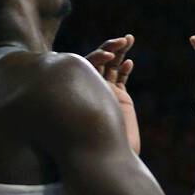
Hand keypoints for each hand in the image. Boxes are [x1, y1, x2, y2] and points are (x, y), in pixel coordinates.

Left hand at [87, 36, 139, 153]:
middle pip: (98, 60)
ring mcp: (105, 91)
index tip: (109, 58)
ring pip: (112, 65)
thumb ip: (80, 102)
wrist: (110, 156)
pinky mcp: (120, 97)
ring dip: (120, 51)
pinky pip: (121, 78)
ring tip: (129, 39)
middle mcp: (89, 87)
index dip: (97, 57)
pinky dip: (125, 68)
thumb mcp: (82, 119)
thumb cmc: (92, 142)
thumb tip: (64, 88)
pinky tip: (129, 63)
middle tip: (122, 40)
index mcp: (78, 88)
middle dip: (110, 48)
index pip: (85, 64)